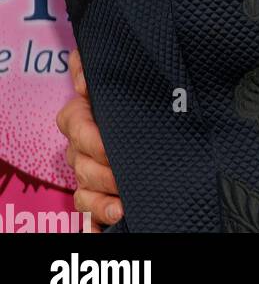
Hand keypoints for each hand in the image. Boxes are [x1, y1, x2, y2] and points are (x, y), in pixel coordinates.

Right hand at [56, 48, 122, 230]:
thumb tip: (83, 83)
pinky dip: (98, 217)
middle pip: (80, 162)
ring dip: (102, 198)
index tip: (109, 144)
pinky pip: (88, 211)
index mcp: (82, 115)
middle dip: (103, 170)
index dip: (89, 136)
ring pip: (84, 188)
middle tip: (125, 174)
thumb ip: (91, 66)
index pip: (72, 123)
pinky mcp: (98, 194)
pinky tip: (115, 217)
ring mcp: (87, 171)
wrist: (161, 106)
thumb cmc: (136, 89)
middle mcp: (81, 144)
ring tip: (123, 201)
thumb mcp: (122, 70)